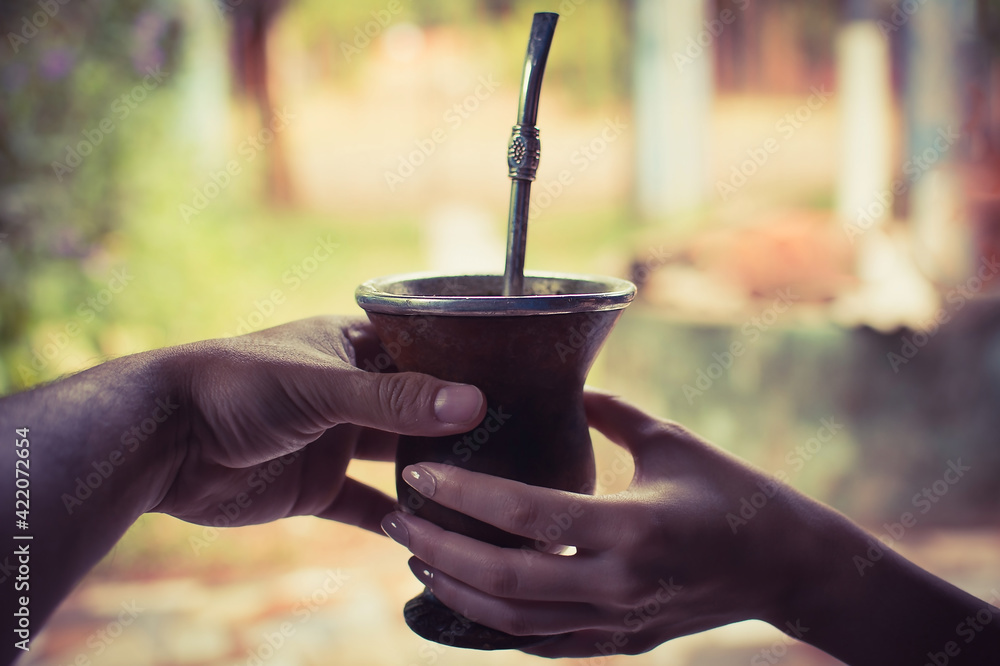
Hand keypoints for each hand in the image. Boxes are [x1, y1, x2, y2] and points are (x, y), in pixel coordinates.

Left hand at [152, 315, 486, 533]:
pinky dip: (392, 519)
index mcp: (348, 347)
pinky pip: (363, 505)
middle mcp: (346, 392)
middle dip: (455, 424)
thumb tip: (473, 403)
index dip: (461, 364)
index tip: (514, 381)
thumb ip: (395, 400)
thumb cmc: (236, 387)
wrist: (162, 444)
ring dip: (430, 473)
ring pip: (394, 458)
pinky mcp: (313, 487)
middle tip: (515, 440)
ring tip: (484, 487)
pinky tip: (429, 531)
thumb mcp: (323, 387)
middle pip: (414, 408)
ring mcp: (331, 441)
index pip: (418, 350)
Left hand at [382, 391, 999, 664]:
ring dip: (455, 592)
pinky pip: (541, 643)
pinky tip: (462, 598)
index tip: (421, 472)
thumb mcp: (670, 441)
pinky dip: (493, 625)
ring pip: (513, 622)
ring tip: (417, 555)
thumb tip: (563, 381)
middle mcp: (618, 585)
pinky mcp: (617, 645)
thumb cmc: (733, 492)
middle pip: (506, 580)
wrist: (784, 568)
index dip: (468, 496)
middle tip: (398, 519)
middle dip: (442, 550)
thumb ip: (610, 412)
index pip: (531, 515)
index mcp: (633, 527)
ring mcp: (616, 624)